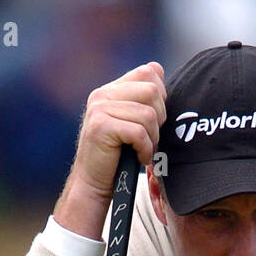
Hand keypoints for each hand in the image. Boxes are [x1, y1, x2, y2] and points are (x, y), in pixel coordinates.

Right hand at [53, 62, 166, 238]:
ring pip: (149, 114)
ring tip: (142, 149)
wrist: (94, 184)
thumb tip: (161, 74)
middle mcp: (103, 94)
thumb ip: (143, 99)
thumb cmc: (118, 158)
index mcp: (111, 89)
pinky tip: (138, 157)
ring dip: (152, 138)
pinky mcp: (101, 126)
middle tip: (149, 138)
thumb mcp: (131, 123)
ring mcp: (100, 108)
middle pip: (152, 90)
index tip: (154, 120)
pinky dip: (145, 149)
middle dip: (160, 118)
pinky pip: (139, 132)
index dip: (161, 95)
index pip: (149, 71)